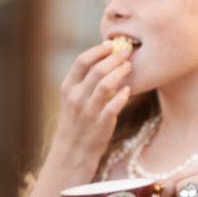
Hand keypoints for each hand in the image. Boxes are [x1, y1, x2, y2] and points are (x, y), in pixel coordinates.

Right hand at [52, 42, 131, 167]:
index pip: (82, 61)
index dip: (99, 50)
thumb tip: (104, 59)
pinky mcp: (101, 124)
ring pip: (106, 84)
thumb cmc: (77, 122)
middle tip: (128, 51)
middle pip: (97, 69)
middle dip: (115, 57)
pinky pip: (114, 105)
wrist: (72, 152)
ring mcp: (88, 111)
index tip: (112, 44)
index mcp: (67, 88)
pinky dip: (122, 96)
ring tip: (130, 66)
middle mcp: (76, 97)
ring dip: (120, 73)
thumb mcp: (74, 99)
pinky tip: (129, 90)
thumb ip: (85, 81)